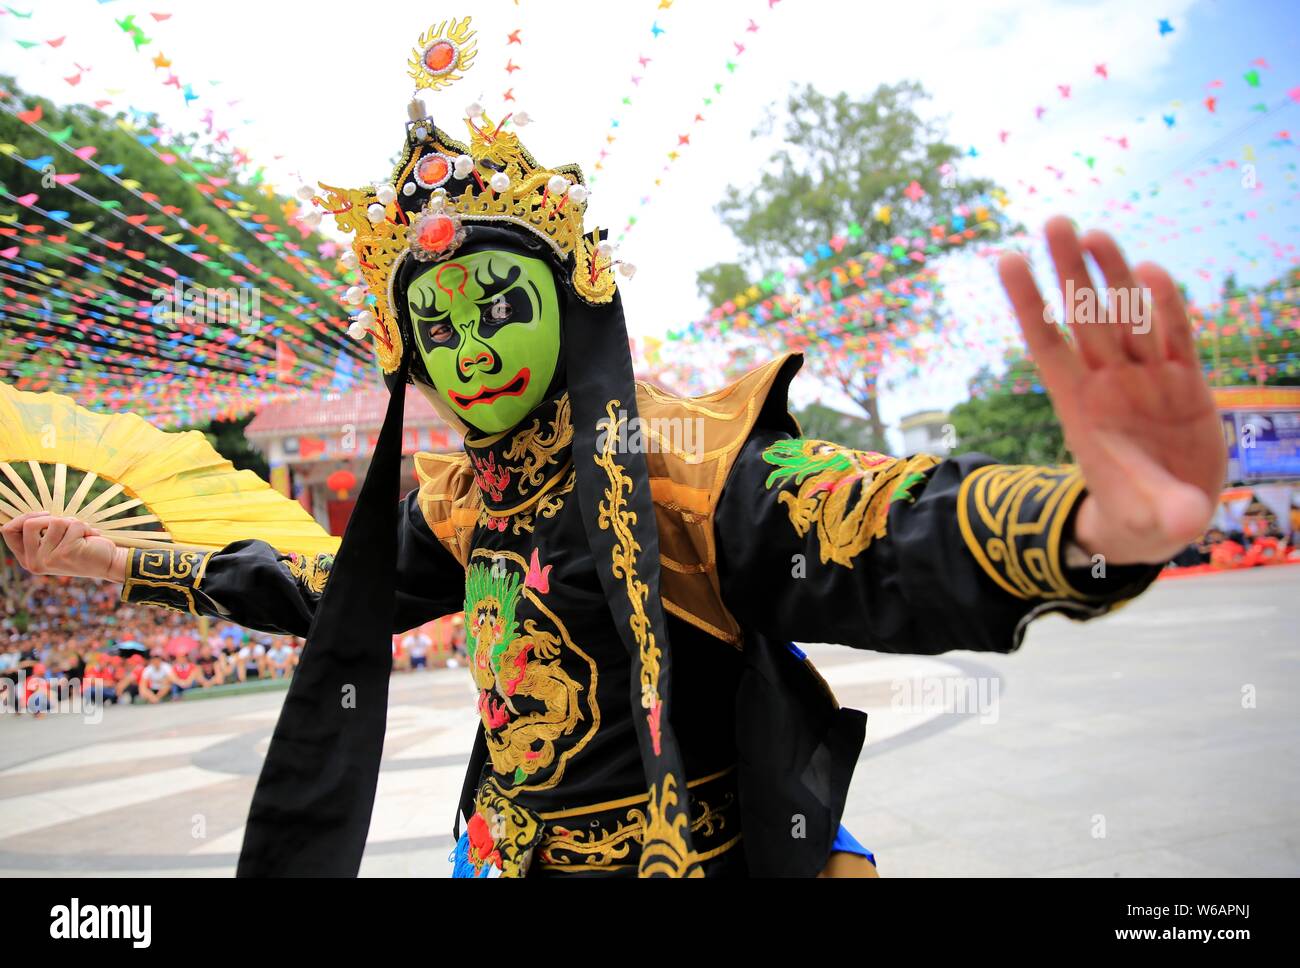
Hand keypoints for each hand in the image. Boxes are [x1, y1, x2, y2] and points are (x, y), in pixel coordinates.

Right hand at [1, 512, 127, 581]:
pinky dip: (85, 527)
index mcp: (27, 559)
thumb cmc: (82, 547)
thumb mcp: (56, 540)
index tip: (45, 514)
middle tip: (69, 525)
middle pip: (29, 523)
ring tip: (82, 536)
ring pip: (55, 521)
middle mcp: (34, 562)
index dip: (24, 517)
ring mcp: (48, 559)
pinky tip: (91, 539)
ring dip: (73, 523)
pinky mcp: (65, 553)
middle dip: (53, 518)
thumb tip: (24, 509)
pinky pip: (73, 525)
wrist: (108, 563)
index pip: (7, 531)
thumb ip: (40, 531)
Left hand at [998, 216, 1226, 565]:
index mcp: (1081, 407)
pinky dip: (1166, 306)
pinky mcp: (1185, 381)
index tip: (1008, 260)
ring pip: (1127, 316)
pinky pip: (1175, 336)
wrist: (1163, 515)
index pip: (1047, 344)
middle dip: (1071, 272)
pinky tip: (1152, 272)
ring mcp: (1148, 378)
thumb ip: (1163, 511)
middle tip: (1055, 221)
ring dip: (1112, 275)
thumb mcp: (1149, 519)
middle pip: (1087, 317)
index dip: (1029, 303)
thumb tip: (1185, 522)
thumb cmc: (1138, 512)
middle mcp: (1111, 383)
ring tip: (1094, 234)